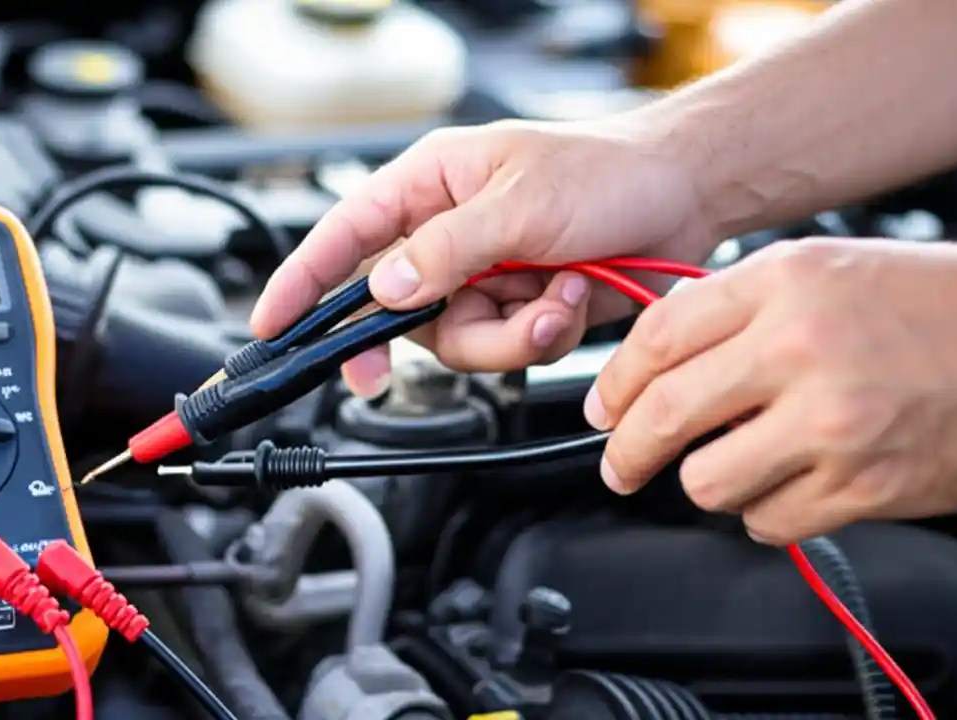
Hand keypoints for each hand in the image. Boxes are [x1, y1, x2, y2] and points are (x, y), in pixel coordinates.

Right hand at [250, 117, 715, 396]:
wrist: (685, 198)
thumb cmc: (607, 170)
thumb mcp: (520, 203)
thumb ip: (447, 249)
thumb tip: (383, 290)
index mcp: (430, 186)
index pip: (346, 235)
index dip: (303, 281)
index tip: (271, 323)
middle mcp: (447, 236)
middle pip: (395, 310)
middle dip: (416, 335)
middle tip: (398, 361)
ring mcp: (482, 277)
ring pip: (452, 343)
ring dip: (508, 332)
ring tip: (552, 295)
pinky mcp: (518, 310)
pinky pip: (503, 350)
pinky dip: (538, 334)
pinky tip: (568, 298)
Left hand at [586, 238, 956, 544]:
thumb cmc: (923, 306)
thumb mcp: (820, 271)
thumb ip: (733, 308)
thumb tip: (653, 363)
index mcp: (784, 284)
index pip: (657, 338)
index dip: (614, 383)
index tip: (603, 409)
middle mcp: (803, 349)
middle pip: (665, 415)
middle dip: (625, 451)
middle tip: (620, 463)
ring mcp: (834, 423)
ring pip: (708, 481)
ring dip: (707, 480)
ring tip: (735, 461)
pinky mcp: (863, 486)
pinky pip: (767, 520)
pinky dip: (764, 510)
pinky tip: (789, 481)